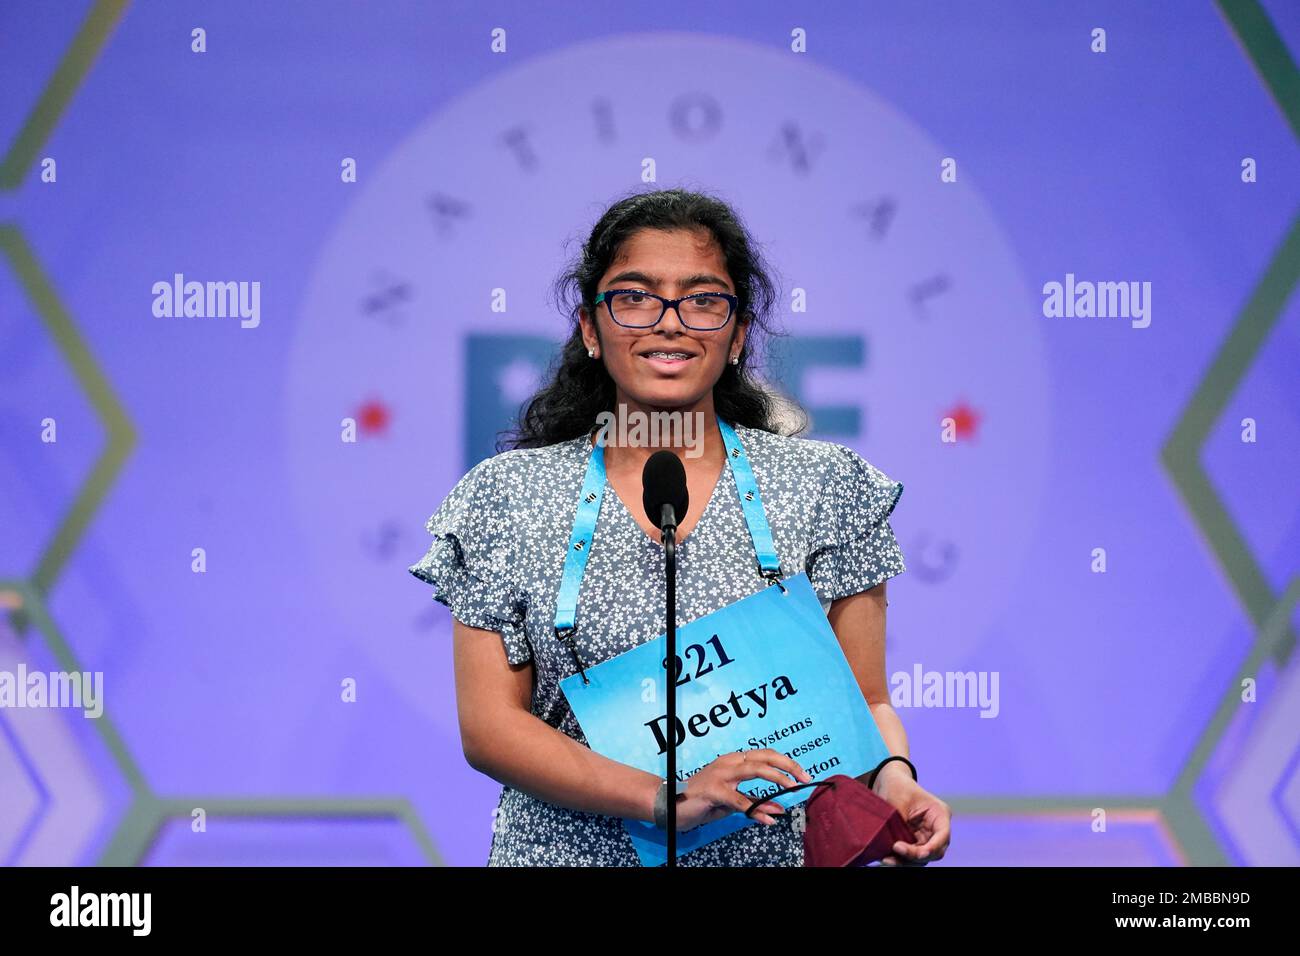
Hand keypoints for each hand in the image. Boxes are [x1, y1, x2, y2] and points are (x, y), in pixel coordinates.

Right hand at [673, 749, 811, 830]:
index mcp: (734, 761)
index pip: (766, 755)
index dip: (786, 762)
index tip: (802, 774)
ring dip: (778, 778)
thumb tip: (778, 809)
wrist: (669, 804)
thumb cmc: (701, 801)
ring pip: (756, 770)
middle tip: (804, 778)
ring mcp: (720, 775)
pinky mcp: (713, 791)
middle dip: (788, 765)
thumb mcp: (732, 802)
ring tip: (792, 788)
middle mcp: (729, 763)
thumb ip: (754, 803)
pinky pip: (740, 801)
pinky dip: (757, 810)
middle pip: (765, 756)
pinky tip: (768, 820)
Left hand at [871, 763, 950, 864]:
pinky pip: (910, 856)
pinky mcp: (914, 842)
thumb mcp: (898, 799)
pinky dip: (900, 859)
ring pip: (922, 857)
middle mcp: (936, 828)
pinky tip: (886, 858)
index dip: (933, 847)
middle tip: (895, 850)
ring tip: (886, 860)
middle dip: (916, 856)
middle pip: (934, 851)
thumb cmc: (898, 786)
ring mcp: (926, 837)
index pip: (943, 835)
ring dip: (906, 861)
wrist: (890, 783)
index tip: (919, 853)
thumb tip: (896, 845)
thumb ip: (901, 821)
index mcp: (939, 813)